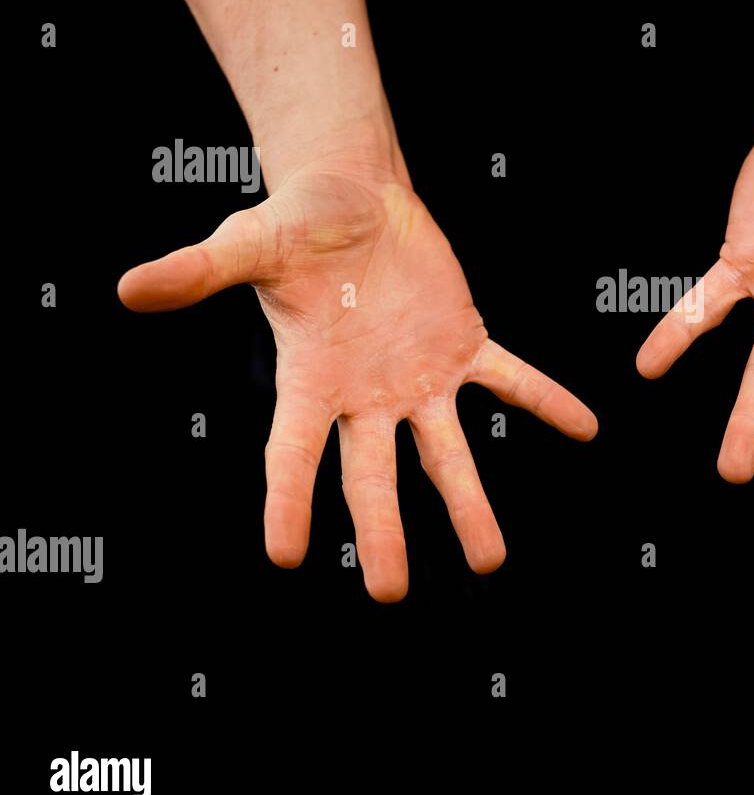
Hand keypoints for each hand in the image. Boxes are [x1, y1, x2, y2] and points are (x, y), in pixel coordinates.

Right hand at [119, 149, 597, 600]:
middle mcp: (366, 395)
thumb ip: (199, 273)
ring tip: (491, 560)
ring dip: (470, 504)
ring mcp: (419, 375)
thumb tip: (127, 289)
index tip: (286, 556)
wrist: (353, 198)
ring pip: (446, 451)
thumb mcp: (247, 244)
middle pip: (374, 476)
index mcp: (308, 379)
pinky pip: (511, 379)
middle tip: (390, 595)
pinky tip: (586, 428)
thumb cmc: (295, 226)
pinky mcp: (464, 344)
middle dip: (384, 534)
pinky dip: (546, 401)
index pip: (292, 451)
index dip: (288, 500)